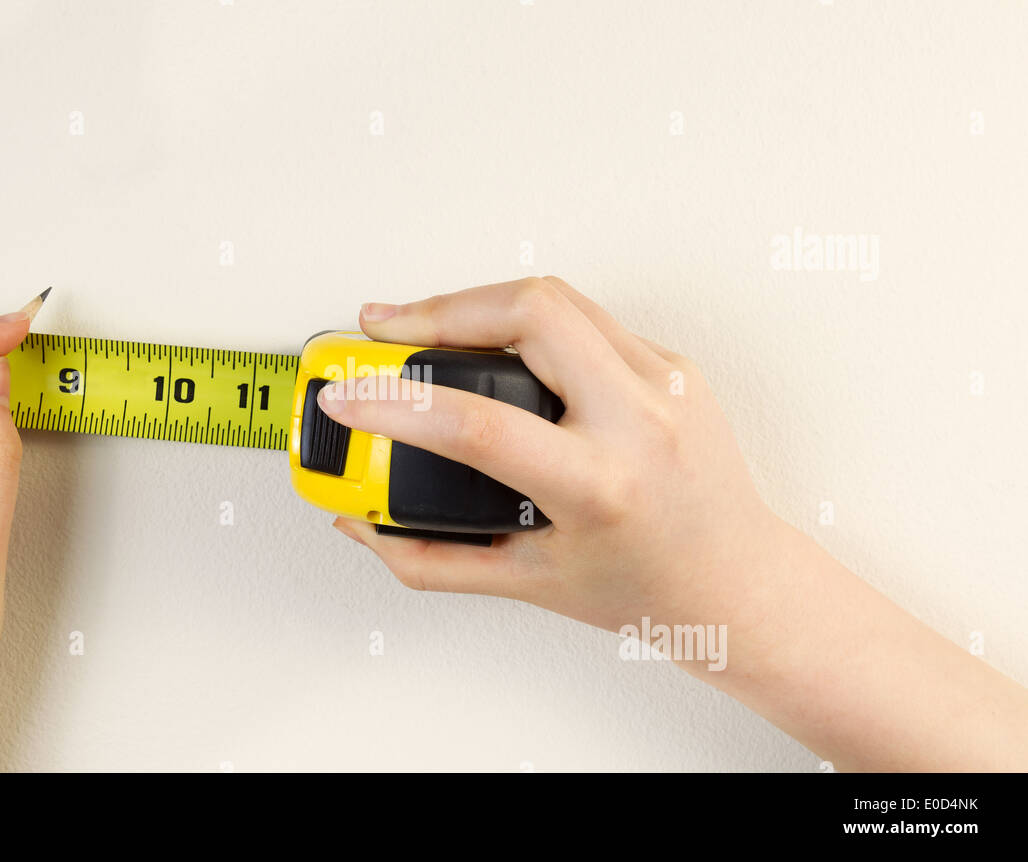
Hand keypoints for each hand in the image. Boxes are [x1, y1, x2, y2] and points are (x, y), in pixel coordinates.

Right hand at [323, 276, 1027, 769]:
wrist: (740, 581)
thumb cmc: (650, 588)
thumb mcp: (527, 583)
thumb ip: (429, 556)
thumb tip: (362, 521)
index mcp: (602, 485)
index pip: (478, 424)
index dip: (394, 405)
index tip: (345, 397)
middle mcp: (641, 420)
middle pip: (529, 312)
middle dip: (439, 309)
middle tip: (382, 329)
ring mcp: (664, 382)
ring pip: (556, 297)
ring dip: (478, 303)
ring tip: (424, 329)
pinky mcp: (670, 363)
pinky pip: (584, 317)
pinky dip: (525, 321)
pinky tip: (492, 345)